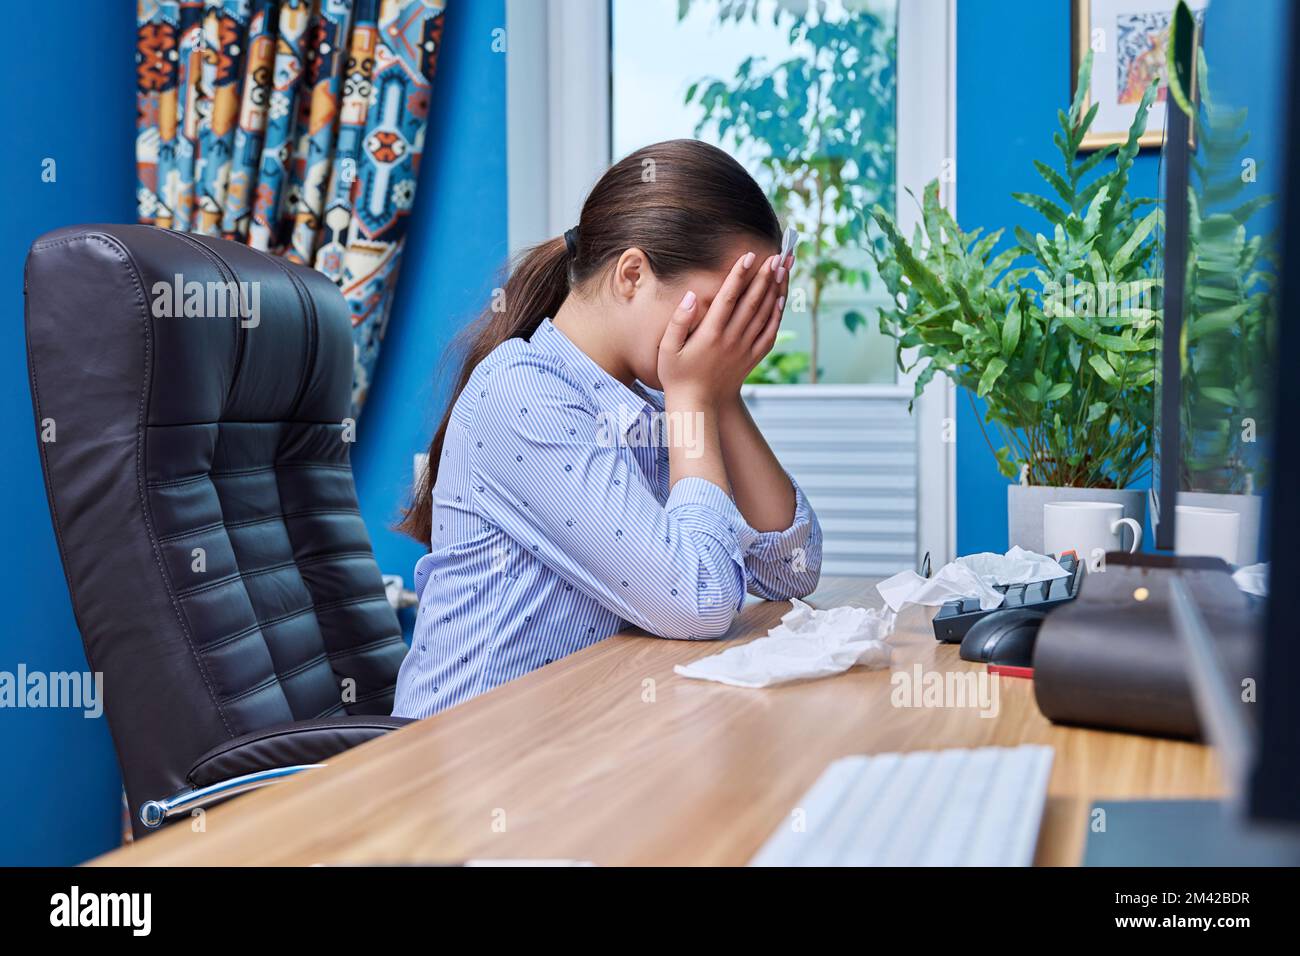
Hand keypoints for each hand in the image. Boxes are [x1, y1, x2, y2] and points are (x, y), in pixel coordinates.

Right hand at [657, 251, 790, 405]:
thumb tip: (691, 296)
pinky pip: (770, 333)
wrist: (698, 405)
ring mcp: (745, 349)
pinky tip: (781, 300)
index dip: (740, 275)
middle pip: (753, 302)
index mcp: (710, 334)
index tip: (749, 255)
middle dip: (765, 276)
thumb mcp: (667, 348)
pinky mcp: (752, 358)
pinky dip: (777, 315)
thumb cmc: (677, 375)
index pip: (728, 297)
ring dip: (775, 290)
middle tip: (776, 256)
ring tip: (783, 270)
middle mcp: (731, 339)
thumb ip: (678, 321)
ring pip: (765, 314)